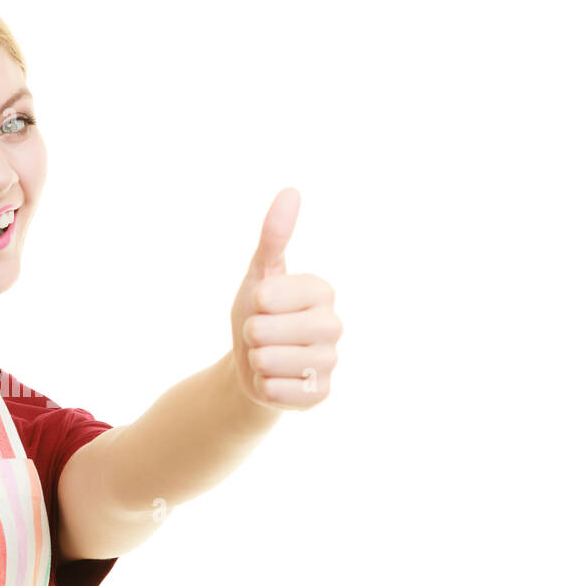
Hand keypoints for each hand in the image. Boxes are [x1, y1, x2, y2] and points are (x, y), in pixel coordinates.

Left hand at [229, 188, 341, 410]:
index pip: (266, 297)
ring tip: (268, 357)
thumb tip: (291, 191)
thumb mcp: (260, 274)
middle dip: (250, 335)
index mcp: (322, 290)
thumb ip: (274, 237)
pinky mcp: (321, 395)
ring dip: (256, 362)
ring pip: (268, 362)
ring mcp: (330, 362)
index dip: (253, 304)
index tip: (263, 306)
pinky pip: (277, 392)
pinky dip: (264, 387)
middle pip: (264, 332)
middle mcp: (334, 324)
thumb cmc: (259, 315)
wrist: (254, 367)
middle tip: (262, 335)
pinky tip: (275, 380)